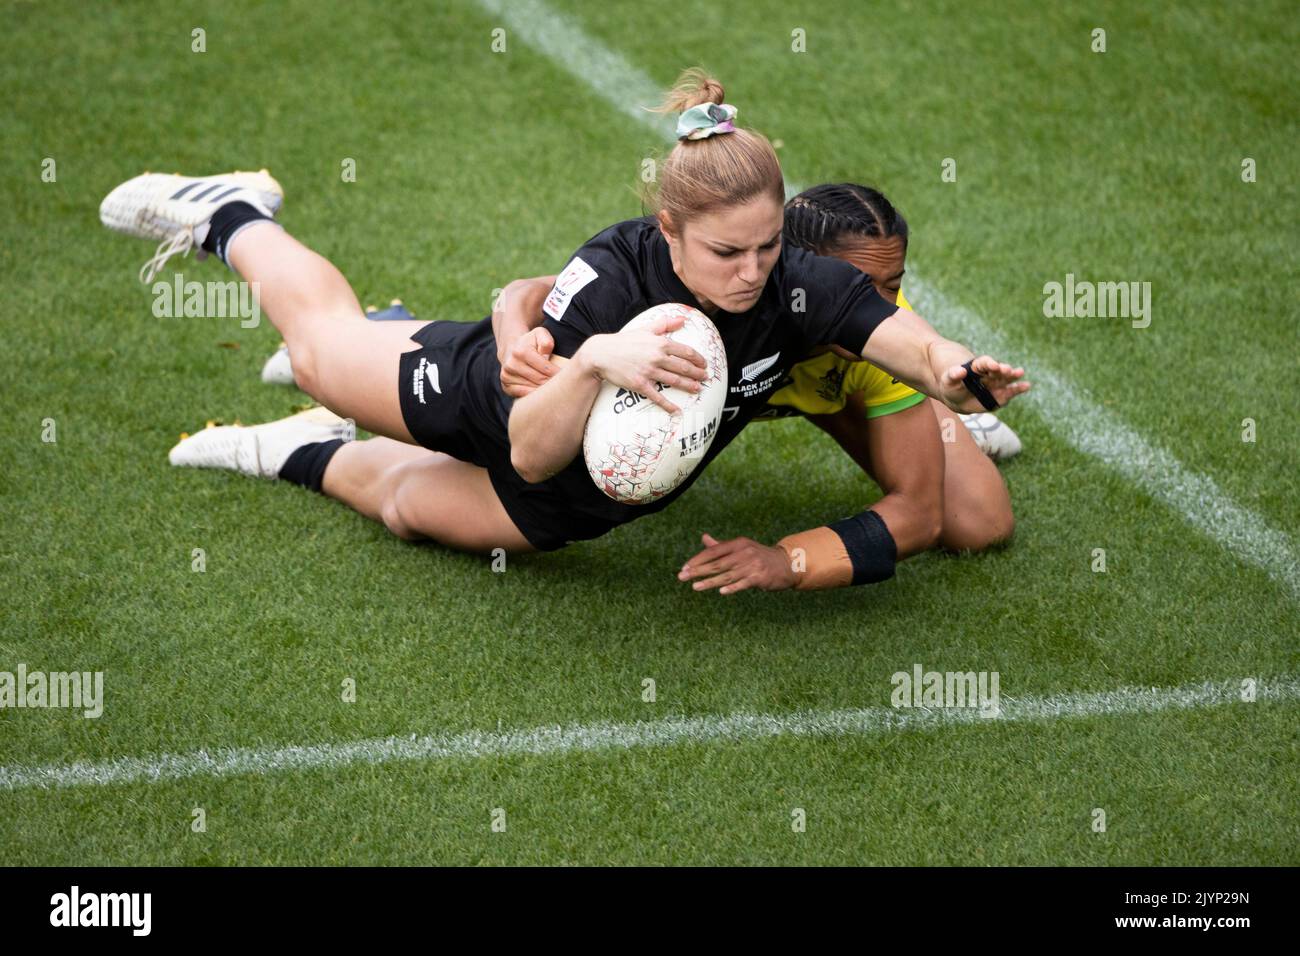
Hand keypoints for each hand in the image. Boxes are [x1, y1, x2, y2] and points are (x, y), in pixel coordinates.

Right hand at [501, 327, 559, 397]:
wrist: (511, 349)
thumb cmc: (530, 342)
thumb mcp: (540, 334)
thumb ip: (546, 341)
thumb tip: (546, 356)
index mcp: (521, 352)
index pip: (546, 369)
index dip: (559, 374)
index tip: (569, 377)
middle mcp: (511, 365)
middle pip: (540, 380)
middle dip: (554, 384)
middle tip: (566, 387)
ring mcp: (507, 376)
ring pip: (533, 389)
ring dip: (545, 391)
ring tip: (556, 391)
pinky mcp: (506, 386)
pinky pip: (523, 396)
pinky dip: (535, 396)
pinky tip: (543, 394)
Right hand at [578, 311, 707, 413]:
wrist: (601, 353)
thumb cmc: (624, 340)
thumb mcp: (645, 328)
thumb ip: (665, 324)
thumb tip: (683, 319)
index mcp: (660, 343)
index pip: (686, 352)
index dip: (698, 359)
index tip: (704, 364)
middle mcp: (657, 357)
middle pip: (684, 367)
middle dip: (698, 374)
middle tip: (706, 378)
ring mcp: (649, 372)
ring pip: (675, 381)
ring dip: (689, 386)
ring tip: (698, 389)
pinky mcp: (640, 384)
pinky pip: (658, 397)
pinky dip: (668, 405)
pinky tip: (677, 410)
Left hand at [677, 533, 796, 594]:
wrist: (786, 564)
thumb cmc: (758, 556)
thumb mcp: (741, 548)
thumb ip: (721, 546)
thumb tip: (704, 538)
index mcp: (738, 544)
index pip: (713, 551)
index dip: (698, 559)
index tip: (685, 567)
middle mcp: (744, 552)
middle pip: (717, 563)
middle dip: (698, 571)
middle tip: (682, 577)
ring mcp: (752, 565)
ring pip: (727, 575)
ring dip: (710, 582)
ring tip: (695, 587)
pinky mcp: (760, 577)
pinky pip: (743, 583)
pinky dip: (732, 587)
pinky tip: (721, 591)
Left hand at [940, 355, 1029, 411]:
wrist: (957, 397)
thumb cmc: (952, 386)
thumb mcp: (948, 380)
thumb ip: (953, 375)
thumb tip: (960, 371)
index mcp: (977, 367)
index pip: (984, 363)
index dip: (989, 363)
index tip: (993, 365)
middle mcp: (989, 373)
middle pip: (998, 370)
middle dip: (1003, 370)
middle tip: (1008, 370)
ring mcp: (996, 384)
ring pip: (1006, 380)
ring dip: (1013, 377)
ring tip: (1021, 374)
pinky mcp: (1000, 394)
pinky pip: (1009, 392)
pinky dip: (1017, 389)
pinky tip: (1026, 385)